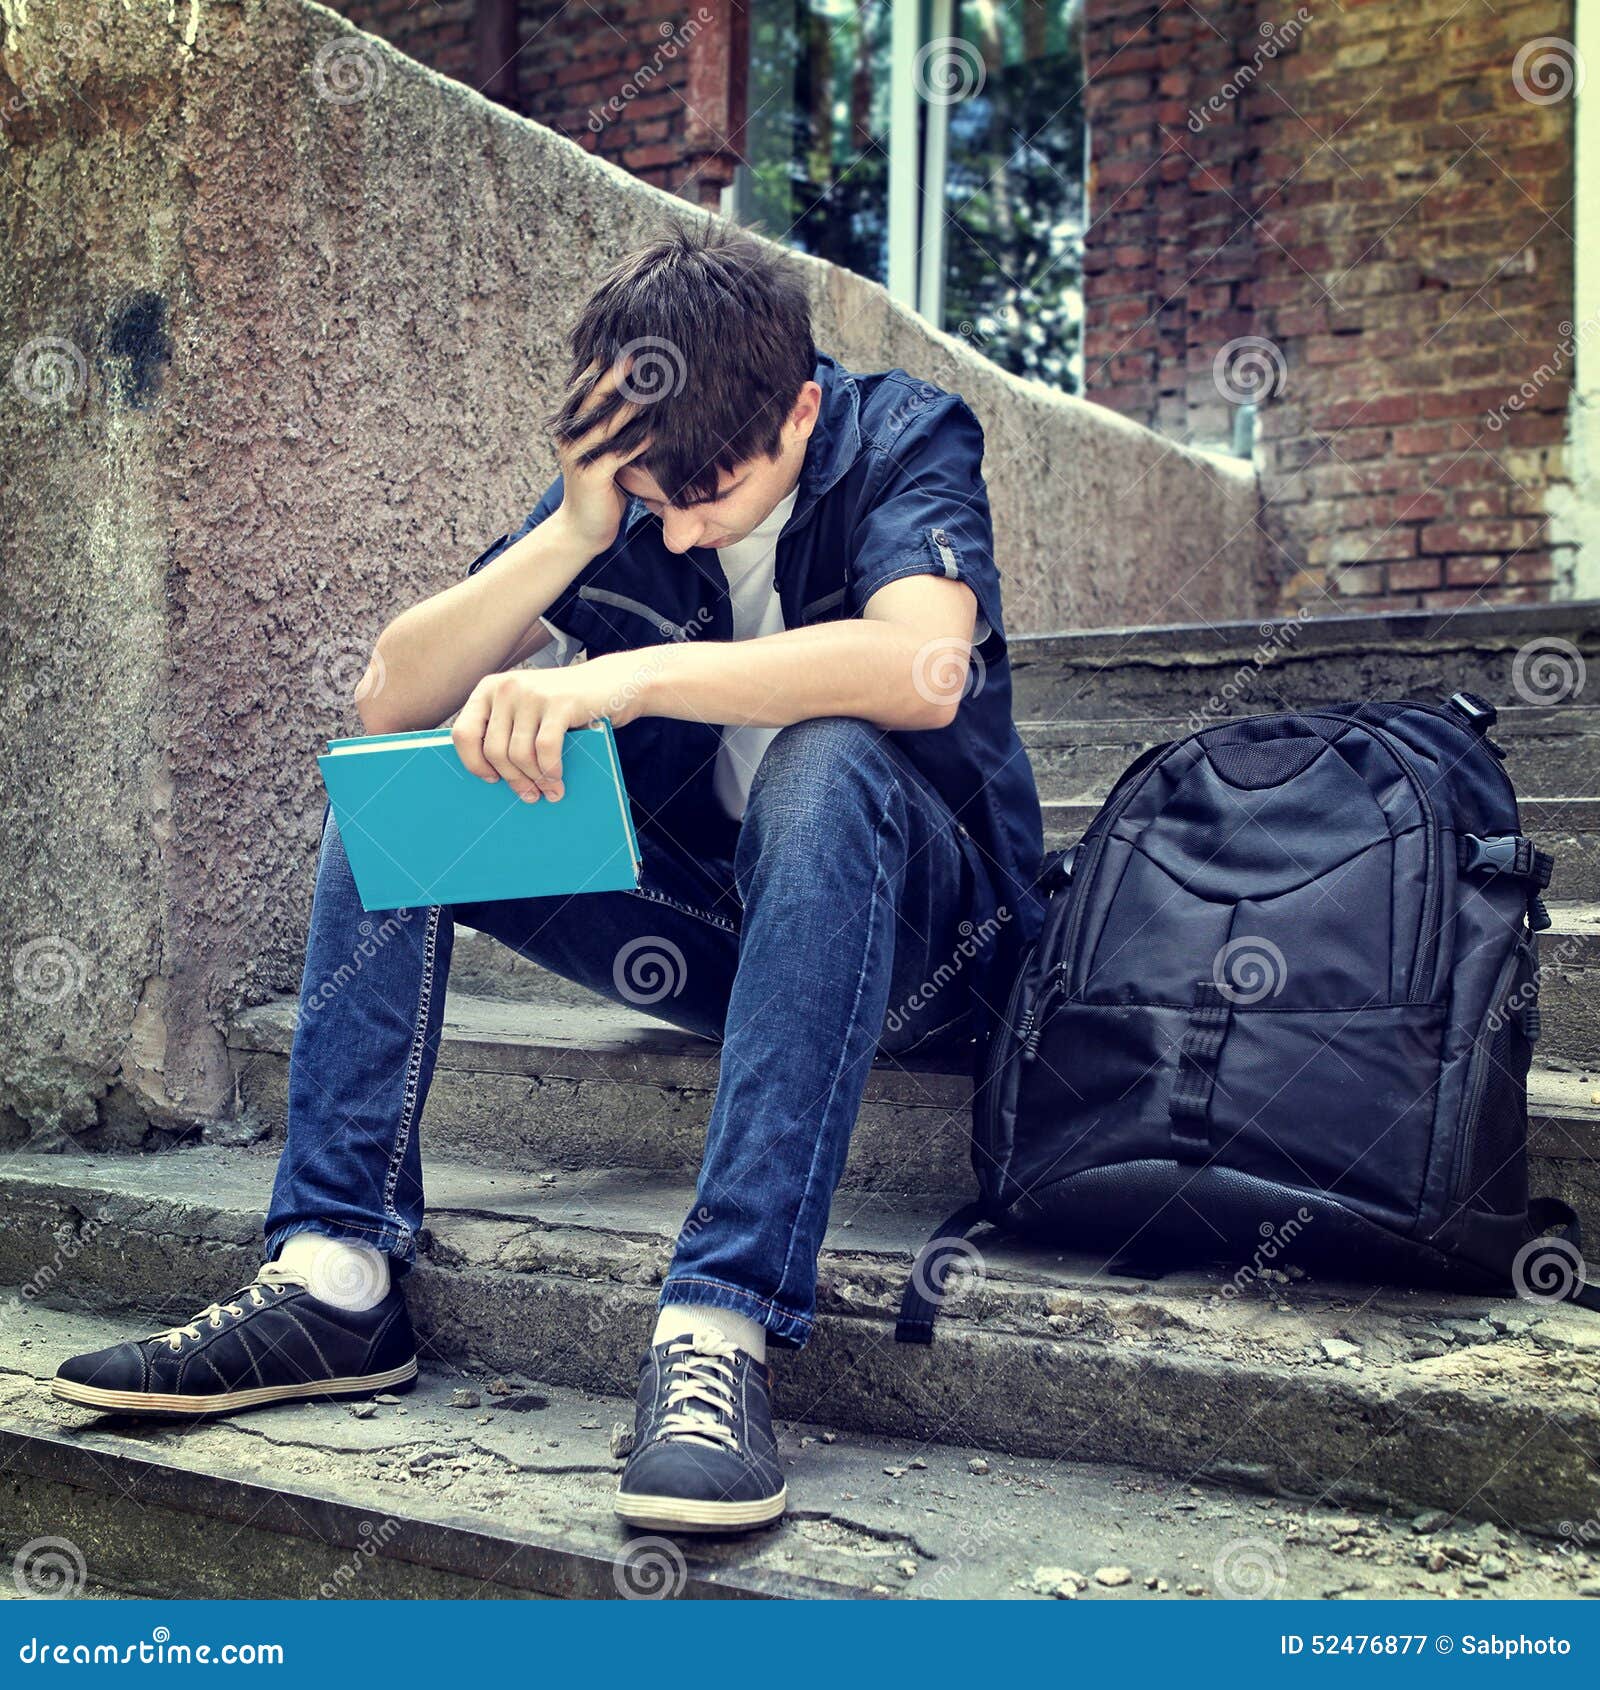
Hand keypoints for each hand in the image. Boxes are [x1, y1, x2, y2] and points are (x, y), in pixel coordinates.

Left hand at [451, 656, 644, 800]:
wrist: (612, 684)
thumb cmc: (564, 707)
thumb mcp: (526, 711)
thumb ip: (506, 730)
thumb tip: (490, 775)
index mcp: (489, 689)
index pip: (463, 733)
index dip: (474, 763)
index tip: (492, 779)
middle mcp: (506, 688)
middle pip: (494, 750)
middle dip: (512, 780)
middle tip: (529, 795)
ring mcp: (532, 693)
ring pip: (519, 754)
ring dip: (534, 780)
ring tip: (548, 792)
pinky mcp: (559, 703)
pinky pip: (545, 750)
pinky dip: (551, 771)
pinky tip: (558, 780)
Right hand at [548, 359, 652, 558]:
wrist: (582, 529)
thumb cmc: (602, 487)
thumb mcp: (606, 448)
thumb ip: (614, 423)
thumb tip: (644, 393)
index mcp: (571, 421)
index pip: (589, 383)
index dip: (608, 362)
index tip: (634, 342)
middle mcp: (570, 432)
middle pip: (596, 394)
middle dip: (620, 371)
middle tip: (645, 349)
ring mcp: (578, 452)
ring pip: (607, 419)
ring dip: (633, 401)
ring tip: (658, 382)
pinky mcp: (591, 474)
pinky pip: (618, 451)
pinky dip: (639, 439)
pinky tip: (659, 428)